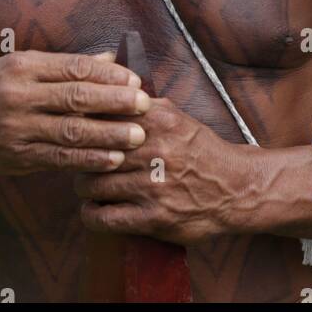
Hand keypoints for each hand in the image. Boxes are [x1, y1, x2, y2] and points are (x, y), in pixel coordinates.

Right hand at [0, 49, 150, 177]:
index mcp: (21, 67)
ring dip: (108, 134)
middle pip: (75, 98)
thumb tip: (108, 59)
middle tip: (144, 104)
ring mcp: (18, 129)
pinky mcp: (18, 157)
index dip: (106, 75)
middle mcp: (20, 96)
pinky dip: (87, 160)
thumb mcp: (15, 64)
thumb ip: (61, 65)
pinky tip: (111, 159)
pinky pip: (59, 159)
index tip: (133, 80)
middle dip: (114, 102)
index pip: (72, 68)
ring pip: (71, 131)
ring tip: (137, 135)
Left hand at [74, 96, 243, 244]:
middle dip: (80, 156)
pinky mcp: (154, 217)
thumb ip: (145, 106)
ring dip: (84, 186)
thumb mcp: (178, 118)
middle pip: (93, 150)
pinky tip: (92, 211)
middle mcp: (154, 150)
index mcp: (158, 120)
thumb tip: (110, 92)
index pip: (104, 116)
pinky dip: (91, 215)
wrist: (236, 189)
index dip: (83, 123)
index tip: (76, 129)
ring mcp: (152, 185)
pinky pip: (106, 218)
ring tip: (85, 185)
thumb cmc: (202, 152)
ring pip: (94, 185)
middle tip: (78, 160)